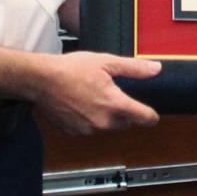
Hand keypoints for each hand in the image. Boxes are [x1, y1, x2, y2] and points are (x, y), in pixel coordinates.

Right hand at [35, 52, 160, 134]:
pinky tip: (81, 104)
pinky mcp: (74, 133)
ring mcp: (88, 130)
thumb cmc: (71, 69)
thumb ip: (134, 68)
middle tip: (113, 93)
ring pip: (107, 127)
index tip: (151, 114)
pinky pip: (90, 129)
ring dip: (106, 116)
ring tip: (93, 96)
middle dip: (124, 112)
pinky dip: (90, 120)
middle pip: (126, 123)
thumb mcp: (106, 62)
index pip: (145, 118)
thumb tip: (155, 69)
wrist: (41, 80)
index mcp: (115, 105)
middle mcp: (103, 122)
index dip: (151, 115)